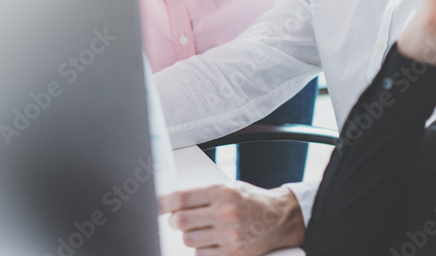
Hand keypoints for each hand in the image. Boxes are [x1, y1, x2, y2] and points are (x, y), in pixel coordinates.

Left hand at [158, 182, 304, 255]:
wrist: (279, 218)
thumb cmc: (252, 201)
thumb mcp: (230, 187)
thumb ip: (203, 194)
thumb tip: (174, 203)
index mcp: (223, 192)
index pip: (182, 198)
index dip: (164, 203)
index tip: (156, 206)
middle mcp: (226, 212)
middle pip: (181, 221)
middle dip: (175, 221)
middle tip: (179, 219)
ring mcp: (229, 235)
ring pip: (189, 240)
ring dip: (189, 235)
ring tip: (201, 229)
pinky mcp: (233, 253)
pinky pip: (202, 254)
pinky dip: (202, 248)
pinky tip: (212, 240)